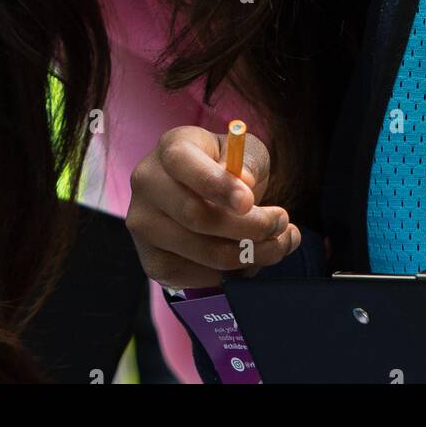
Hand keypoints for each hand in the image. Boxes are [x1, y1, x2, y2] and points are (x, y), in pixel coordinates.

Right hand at [126, 125, 301, 289]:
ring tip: (278, 244)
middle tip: (281, 224)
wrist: (201, 191)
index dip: (218, 185)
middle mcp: (147, 184)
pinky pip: (196, 278)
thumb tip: (245, 184)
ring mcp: (144, 225)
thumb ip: (246, 162)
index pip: (184, 164)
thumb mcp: (244, 150)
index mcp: (170, 148)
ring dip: (249, 255)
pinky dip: (232, 275)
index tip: (249, 202)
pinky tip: (251, 260)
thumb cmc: (226, 166)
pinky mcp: (152, 261)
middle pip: (196, 216)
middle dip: (249, 226)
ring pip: (201, 252)